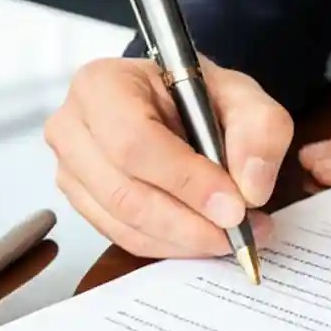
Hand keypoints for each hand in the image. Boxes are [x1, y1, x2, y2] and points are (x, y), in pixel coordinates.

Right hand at [45, 57, 292, 257]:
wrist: (173, 105)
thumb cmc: (197, 95)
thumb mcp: (242, 95)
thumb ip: (259, 130)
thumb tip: (251, 189)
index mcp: (102, 84)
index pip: (134, 143)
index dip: (186, 181)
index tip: (234, 207)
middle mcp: (73, 128)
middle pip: (124, 193)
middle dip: (188, 222)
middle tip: (238, 232)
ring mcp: (71, 171)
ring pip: (125, 224)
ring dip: (184, 240)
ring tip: (234, 236)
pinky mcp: (83, 204)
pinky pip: (126, 238)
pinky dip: (171, 245)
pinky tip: (206, 237)